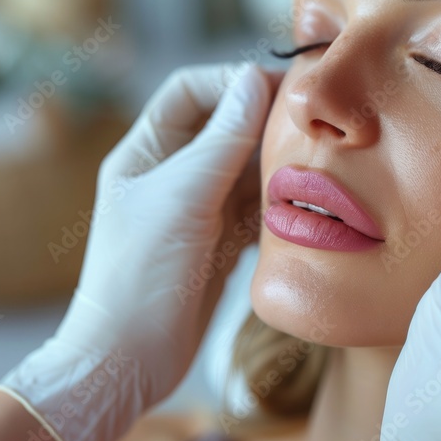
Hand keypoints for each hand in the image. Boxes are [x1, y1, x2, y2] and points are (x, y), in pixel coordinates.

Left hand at [0, 62, 278, 440]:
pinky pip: (254, 208)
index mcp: (145, 153)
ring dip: (275, 166)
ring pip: (245, 169)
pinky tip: (300, 205)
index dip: (230, 82)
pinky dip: (277, 203)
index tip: (279, 89)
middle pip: (224, 128)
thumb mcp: (183, 197)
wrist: (128, 361)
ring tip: (312, 166)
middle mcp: (171, 176)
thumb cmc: (139, 275)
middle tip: (309, 127)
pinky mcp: (219, 245)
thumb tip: (253, 79)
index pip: (190, 92)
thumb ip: (222, 139)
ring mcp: (197, 212)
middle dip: (263, 124)